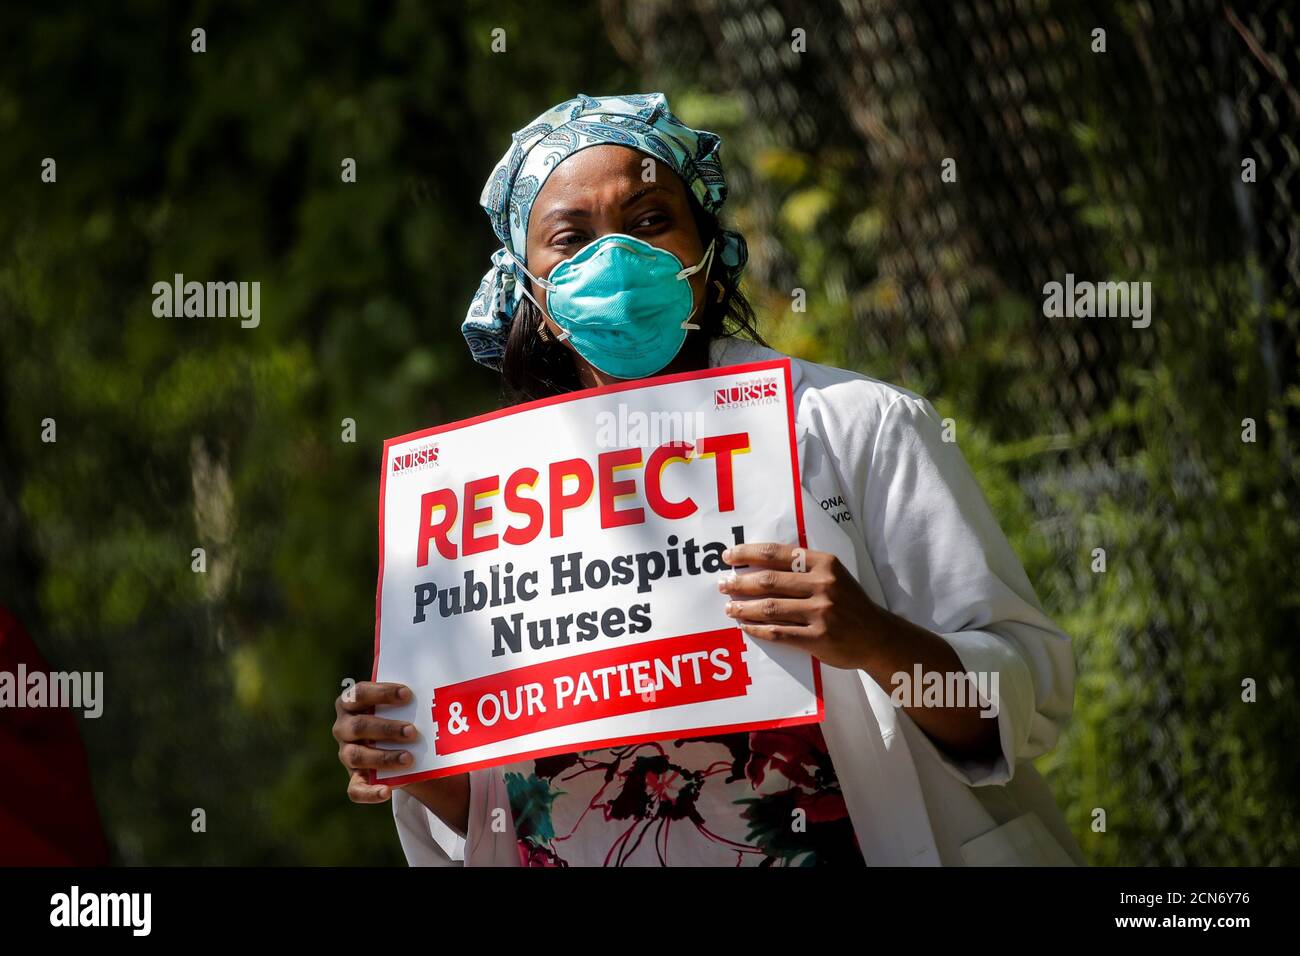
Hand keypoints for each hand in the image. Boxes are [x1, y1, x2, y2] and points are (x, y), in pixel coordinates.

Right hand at [332, 681, 417, 803]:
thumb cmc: (399, 716)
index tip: (408, 695)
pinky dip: (370, 793)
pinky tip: (387, 791)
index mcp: (350, 702)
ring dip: (383, 757)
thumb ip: (410, 701)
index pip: (359, 693)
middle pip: (359, 726)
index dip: (382, 693)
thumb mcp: (400, 706)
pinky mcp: (354, 777)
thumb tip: (444, 698)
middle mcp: (343, 727)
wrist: (395, 744)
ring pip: (357, 756)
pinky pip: (355, 789)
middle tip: (412, 732)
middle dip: (387, 729)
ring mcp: (346, 753)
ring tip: (409, 758)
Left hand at [718, 542, 881, 669]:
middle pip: (769, 581)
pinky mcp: (818, 638)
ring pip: (770, 608)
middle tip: (722, 584)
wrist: (878, 636)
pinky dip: (757, 630)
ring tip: (729, 608)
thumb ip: (804, 566)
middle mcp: (823, 585)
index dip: (748, 553)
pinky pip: (779, 633)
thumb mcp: (834, 574)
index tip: (728, 556)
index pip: (777, 553)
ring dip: (743, 607)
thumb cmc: (850, 602)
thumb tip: (761, 561)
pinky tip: (745, 627)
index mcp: (825, 563)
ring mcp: (821, 613)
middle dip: (740, 582)